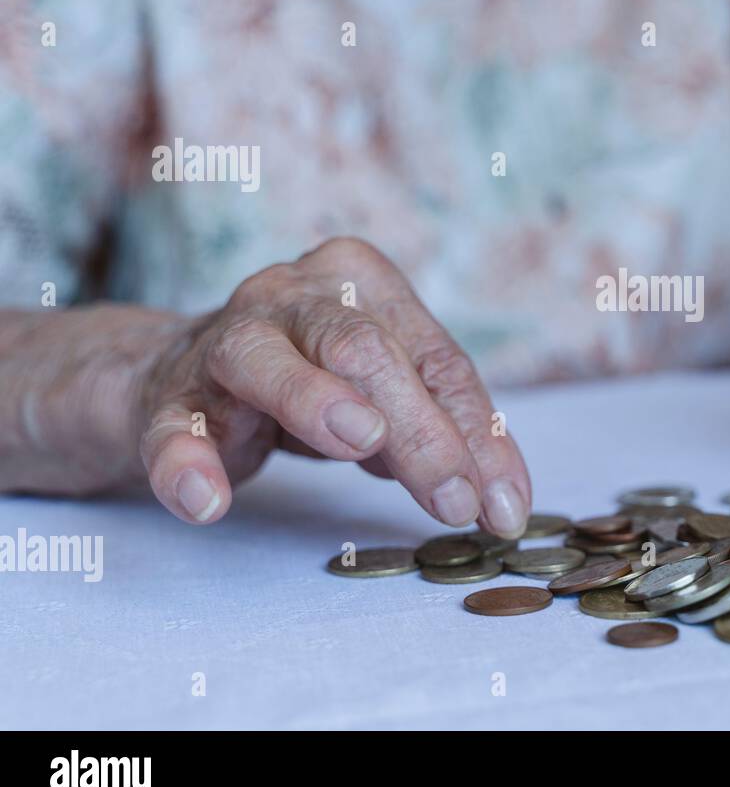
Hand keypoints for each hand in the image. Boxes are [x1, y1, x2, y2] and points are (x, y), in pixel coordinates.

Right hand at [135, 237, 530, 533]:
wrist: (179, 379)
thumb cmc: (313, 380)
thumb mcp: (391, 398)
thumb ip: (445, 435)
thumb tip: (503, 503)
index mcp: (362, 281)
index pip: (434, 358)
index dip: (475, 432)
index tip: (503, 505)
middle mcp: (291, 294)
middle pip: (364, 351)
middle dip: (419, 429)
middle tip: (455, 498)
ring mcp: (223, 339)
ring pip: (265, 360)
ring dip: (314, 400)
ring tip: (361, 439)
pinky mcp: (169, 395)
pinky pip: (175, 426)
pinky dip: (188, 462)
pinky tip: (209, 501)